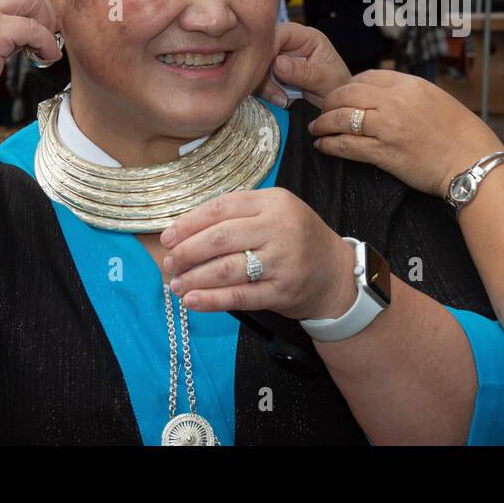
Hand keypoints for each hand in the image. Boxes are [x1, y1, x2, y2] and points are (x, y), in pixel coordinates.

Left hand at [160, 187, 357, 319]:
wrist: (335, 272)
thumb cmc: (296, 239)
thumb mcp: (275, 213)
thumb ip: (238, 215)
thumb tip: (185, 231)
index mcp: (274, 202)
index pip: (221, 208)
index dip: (189, 223)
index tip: (168, 237)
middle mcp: (279, 228)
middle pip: (220, 237)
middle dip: (187, 251)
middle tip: (169, 262)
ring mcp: (282, 260)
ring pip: (227, 268)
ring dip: (194, 277)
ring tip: (176, 283)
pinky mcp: (282, 291)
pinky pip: (239, 296)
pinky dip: (211, 299)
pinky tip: (192, 300)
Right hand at [258, 22, 351, 108]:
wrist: (338, 106)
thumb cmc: (338, 87)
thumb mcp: (325, 79)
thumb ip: (303, 72)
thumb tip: (278, 63)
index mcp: (306, 37)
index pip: (280, 32)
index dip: (268, 46)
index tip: (264, 66)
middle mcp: (290, 44)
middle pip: (263, 48)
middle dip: (264, 70)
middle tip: (275, 91)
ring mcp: (279, 59)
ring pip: (258, 65)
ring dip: (265, 84)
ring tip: (282, 99)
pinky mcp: (272, 74)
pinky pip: (259, 79)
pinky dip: (265, 91)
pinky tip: (280, 100)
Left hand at [309, 70, 503, 198]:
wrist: (471, 161)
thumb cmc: (460, 133)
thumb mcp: (435, 98)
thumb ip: (408, 92)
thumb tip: (383, 91)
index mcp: (409, 84)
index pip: (367, 77)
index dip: (349, 85)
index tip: (343, 95)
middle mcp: (395, 101)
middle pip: (348, 93)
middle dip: (330, 101)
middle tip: (323, 110)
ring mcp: (387, 127)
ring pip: (341, 118)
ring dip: (323, 122)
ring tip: (317, 128)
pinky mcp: (383, 153)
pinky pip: (346, 145)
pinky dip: (329, 144)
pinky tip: (323, 145)